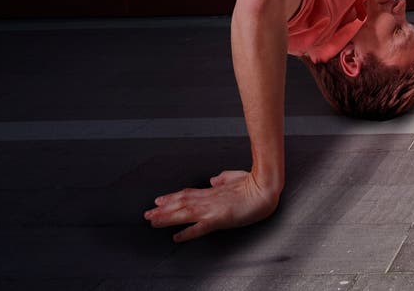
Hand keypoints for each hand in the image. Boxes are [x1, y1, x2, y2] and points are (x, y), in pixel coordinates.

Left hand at [144, 169, 279, 242]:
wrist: (265, 187)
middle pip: (181, 203)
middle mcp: (209, 199)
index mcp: (213, 191)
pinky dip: (187, 232)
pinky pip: (200, 228)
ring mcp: (213, 208)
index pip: (187, 194)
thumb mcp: (235, 176)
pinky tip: (177, 237)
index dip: (172, 198)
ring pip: (185, 213)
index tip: (159, 201)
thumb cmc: (254, 182)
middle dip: (163, 209)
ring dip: (167, 218)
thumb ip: (222, 178)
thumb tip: (213, 179)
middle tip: (147, 214)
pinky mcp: (220, 218)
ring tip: (153, 221)